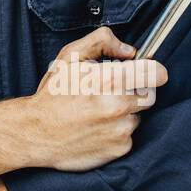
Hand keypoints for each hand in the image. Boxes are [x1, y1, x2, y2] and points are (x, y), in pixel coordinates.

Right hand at [18, 27, 166, 171]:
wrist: (35, 133)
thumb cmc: (52, 94)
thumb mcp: (70, 56)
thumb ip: (102, 42)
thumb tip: (129, 51)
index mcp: (109, 79)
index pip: (156, 73)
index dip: (152, 70)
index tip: (146, 72)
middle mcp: (120, 106)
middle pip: (149, 95)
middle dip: (134, 91)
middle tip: (110, 92)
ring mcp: (121, 130)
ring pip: (136, 116)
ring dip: (123, 113)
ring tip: (96, 112)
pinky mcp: (119, 149)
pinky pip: (128, 136)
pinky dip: (116, 132)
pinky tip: (95, 128)